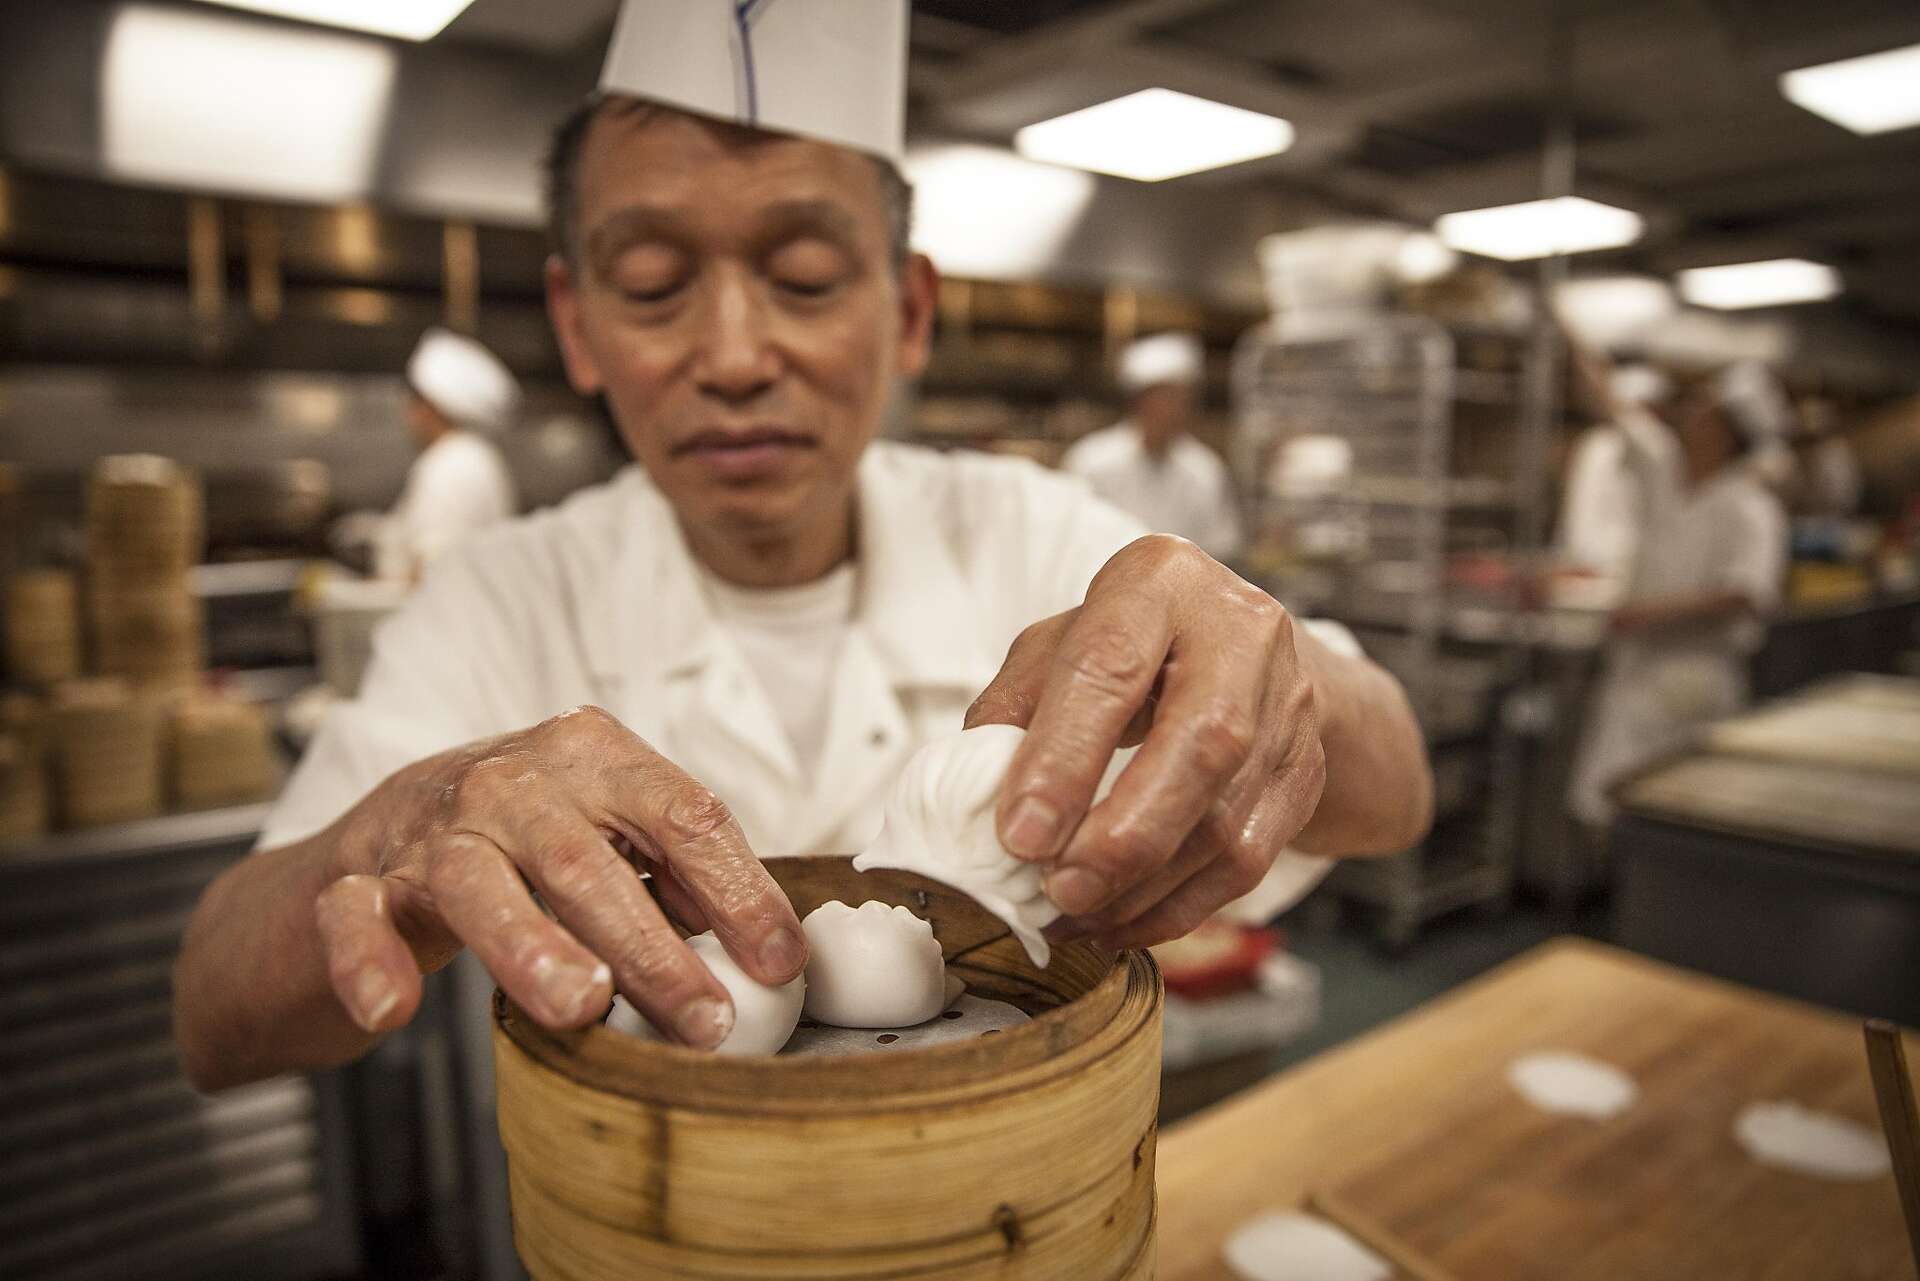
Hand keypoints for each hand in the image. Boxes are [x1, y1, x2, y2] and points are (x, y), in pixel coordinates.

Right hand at [312, 706, 804, 1048]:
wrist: (377, 837)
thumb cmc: (520, 841)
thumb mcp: (608, 834)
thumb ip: (678, 877)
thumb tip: (770, 950)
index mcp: (592, 756)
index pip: (682, 815)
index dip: (738, 890)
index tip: (781, 965)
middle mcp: (509, 781)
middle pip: (586, 859)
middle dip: (651, 944)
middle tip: (703, 1017)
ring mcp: (427, 830)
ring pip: (478, 882)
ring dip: (532, 945)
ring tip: (580, 1005)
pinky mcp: (355, 883)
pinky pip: (356, 918)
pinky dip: (372, 959)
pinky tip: (394, 1007)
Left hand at [965, 535, 1326, 948]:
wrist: (1242, 653)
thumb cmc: (1128, 648)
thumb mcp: (1058, 648)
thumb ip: (1012, 711)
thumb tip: (979, 804)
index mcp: (1160, 583)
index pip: (1111, 667)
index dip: (1063, 756)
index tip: (1020, 834)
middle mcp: (1241, 633)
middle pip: (1202, 744)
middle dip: (1123, 834)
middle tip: (1059, 889)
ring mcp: (1286, 707)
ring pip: (1228, 819)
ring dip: (1143, 885)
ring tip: (1074, 915)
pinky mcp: (1303, 774)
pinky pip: (1247, 861)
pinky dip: (1175, 907)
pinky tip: (1117, 922)